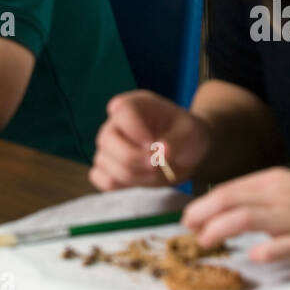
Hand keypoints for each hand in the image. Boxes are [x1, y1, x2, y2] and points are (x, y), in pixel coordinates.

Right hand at [89, 90, 211, 190]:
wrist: (186, 154)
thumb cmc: (186, 135)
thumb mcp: (189, 134)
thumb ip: (175, 142)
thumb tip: (161, 151)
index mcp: (134, 104)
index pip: (122, 111)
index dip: (137, 132)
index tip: (157, 145)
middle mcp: (115, 123)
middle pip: (106, 140)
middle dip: (133, 159)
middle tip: (157, 165)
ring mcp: (109, 146)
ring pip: (103, 162)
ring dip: (132, 175)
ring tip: (155, 172)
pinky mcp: (108, 167)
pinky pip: (100, 178)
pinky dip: (119, 185)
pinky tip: (140, 180)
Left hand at [182, 167, 289, 273]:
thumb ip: (260, 198)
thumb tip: (224, 212)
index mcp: (274, 181)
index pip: (229, 189)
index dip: (204, 203)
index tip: (187, 218)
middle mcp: (280, 196)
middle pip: (231, 200)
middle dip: (203, 214)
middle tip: (186, 230)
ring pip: (248, 218)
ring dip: (220, 229)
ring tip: (204, 242)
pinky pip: (282, 246)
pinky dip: (264, 250)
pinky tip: (251, 257)